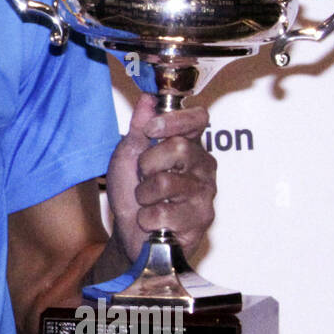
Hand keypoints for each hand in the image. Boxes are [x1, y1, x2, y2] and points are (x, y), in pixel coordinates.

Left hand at [104, 94, 216, 262]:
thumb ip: (139, 127)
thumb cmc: (132, 194)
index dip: (174, 119)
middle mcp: (203, 165)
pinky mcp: (202, 219)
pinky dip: (147, 218)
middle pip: (178, 148)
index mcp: (188, 145)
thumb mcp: (128, 155)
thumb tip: (148, 99)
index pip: (198, 118)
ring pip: (166, 182)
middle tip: (143, 178)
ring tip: (147, 202)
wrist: (128, 234)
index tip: (151, 128)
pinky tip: (153, 221)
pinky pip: (164, 212)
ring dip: (143, 195)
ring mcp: (205, 192)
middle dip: (147, 164)